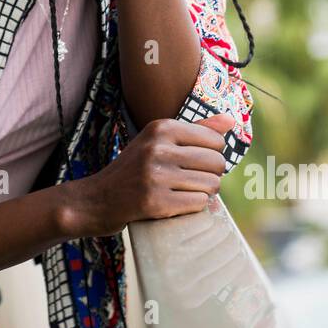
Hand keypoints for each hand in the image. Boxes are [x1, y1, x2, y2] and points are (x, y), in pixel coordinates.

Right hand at [61, 113, 238, 238]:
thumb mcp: (158, 141)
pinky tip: (176, 204)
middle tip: (192, 181)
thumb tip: (231, 120)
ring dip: (204, 193)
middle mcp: (157, 148)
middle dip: (212, 176)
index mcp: (160, 128)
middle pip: (217, 163)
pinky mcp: (155, 202)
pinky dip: (193, 207)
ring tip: (184, 192)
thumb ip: (196, 129)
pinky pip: (199, 203)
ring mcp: (155, 176)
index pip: (215, 140)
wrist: (96, 200)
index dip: (212, 155)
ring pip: (211, 184)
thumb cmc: (133, 169)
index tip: (194, 163)